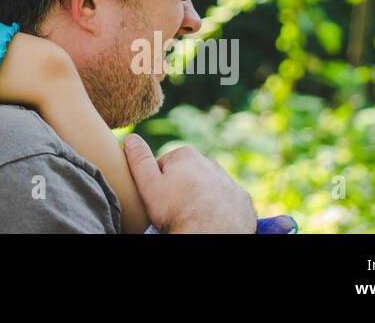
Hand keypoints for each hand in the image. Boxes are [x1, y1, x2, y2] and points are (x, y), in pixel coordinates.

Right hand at [123, 134, 255, 233]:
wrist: (212, 237)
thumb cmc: (177, 213)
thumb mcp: (149, 186)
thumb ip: (139, 160)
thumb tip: (131, 137)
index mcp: (186, 155)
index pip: (165, 165)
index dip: (159, 183)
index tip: (159, 198)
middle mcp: (211, 163)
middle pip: (188, 175)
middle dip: (181, 188)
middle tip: (174, 209)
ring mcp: (229, 182)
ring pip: (209, 188)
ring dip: (201, 198)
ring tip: (193, 216)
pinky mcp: (243, 201)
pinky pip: (228, 202)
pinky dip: (220, 209)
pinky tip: (212, 221)